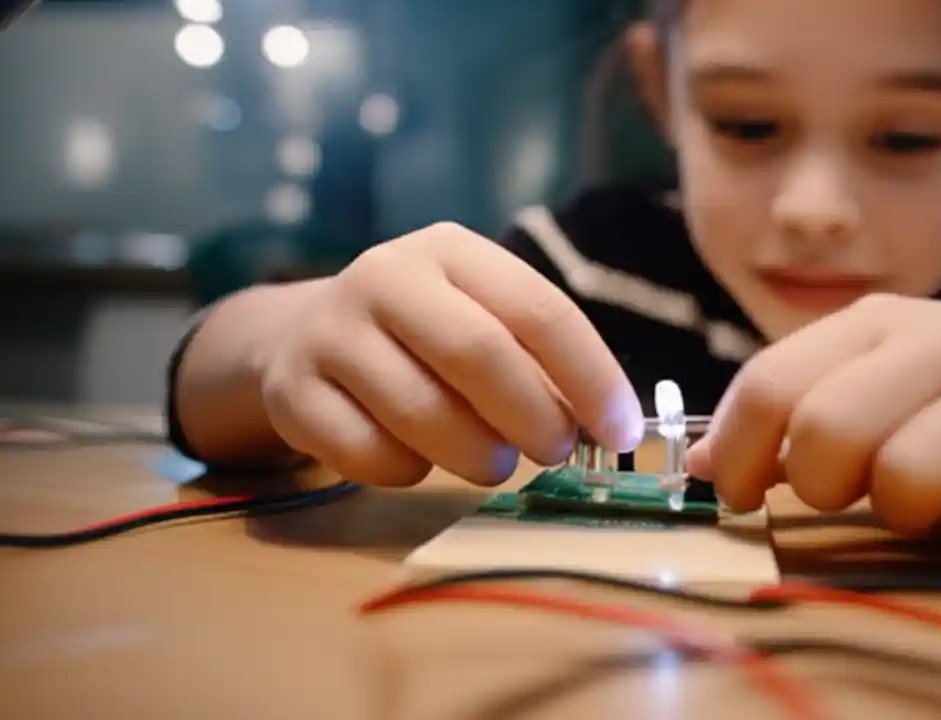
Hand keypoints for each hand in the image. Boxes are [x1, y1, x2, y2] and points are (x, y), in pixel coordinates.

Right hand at [257, 223, 642, 486]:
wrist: (301, 336)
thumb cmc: (423, 333)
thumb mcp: (481, 318)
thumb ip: (540, 363)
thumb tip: (607, 427)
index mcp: (451, 250)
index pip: (540, 310)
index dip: (591, 378)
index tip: (622, 432)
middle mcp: (385, 277)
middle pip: (478, 354)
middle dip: (533, 417)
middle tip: (556, 452)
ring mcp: (330, 332)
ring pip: (420, 412)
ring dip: (475, 455)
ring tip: (494, 464)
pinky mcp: (291, 392)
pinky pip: (366, 453)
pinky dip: (407, 472)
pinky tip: (417, 459)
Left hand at [686, 294, 940, 560]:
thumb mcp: (871, 391)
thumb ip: (789, 418)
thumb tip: (702, 466)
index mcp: (881, 321)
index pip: (773, 383)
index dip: (740, 452)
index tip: (740, 494)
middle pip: (831, 429)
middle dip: (823, 485)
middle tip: (849, 496)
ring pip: (909, 480)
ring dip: (908, 514)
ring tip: (937, 497)